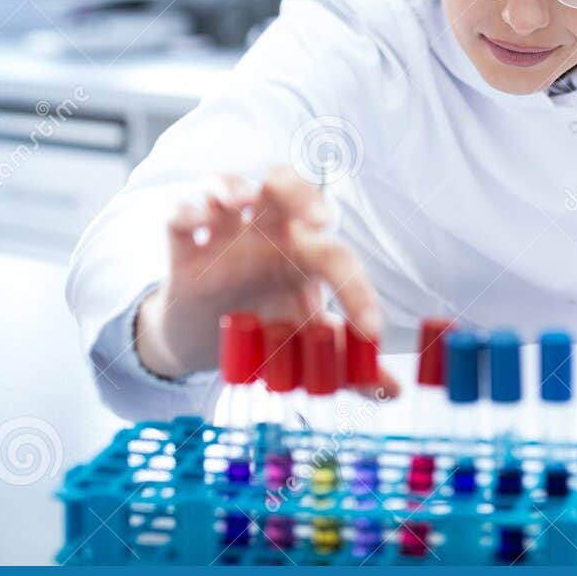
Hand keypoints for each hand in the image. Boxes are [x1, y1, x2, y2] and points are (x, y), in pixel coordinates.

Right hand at [134, 165, 397, 395]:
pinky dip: (187, 210)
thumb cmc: (265, 323)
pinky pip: (180, 213)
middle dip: (301, 193)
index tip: (370, 331)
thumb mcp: (303, 343)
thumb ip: (346, 363)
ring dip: (232, 185)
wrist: (204, 339)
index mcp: (304, 253)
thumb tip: (396, 391)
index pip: (336, 258)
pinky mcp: (183, 246)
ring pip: (228, 184)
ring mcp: (223, 235)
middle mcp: (266, 232)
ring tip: (239, 200)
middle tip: (317, 220)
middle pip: (284, 186)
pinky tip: (197, 222)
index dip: (357, 291)